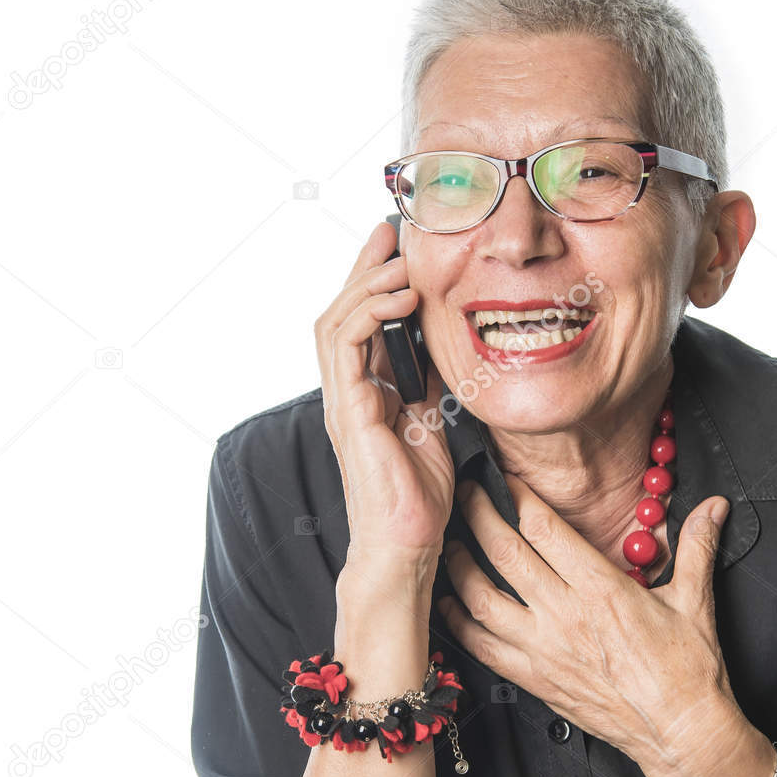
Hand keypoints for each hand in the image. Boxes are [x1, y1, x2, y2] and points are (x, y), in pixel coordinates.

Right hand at [315, 221, 453, 564]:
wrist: (408, 543)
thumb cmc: (419, 494)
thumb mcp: (433, 420)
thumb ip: (429, 382)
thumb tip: (443, 342)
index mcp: (363, 391)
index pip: (358, 321)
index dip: (372, 279)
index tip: (395, 244)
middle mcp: (345, 392)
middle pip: (339, 311)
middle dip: (364, 268)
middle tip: (390, 233)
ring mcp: (343, 402)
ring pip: (334, 322)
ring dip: (366, 286)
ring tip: (400, 265)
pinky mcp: (350, 413)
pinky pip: (345, 349)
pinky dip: (368, 317)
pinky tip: (399, 303)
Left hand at [436, 473, 769, 776]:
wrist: (681, 733)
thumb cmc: (689, 671)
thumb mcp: (696, 600)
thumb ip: (697, 546)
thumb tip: (714, 506)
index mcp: (601, 589)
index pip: (545, 528)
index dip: (518, 496)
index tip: (505, 479)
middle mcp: (565, 616)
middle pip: (505, 553)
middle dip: (478, 516)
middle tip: (466, 494)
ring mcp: (545, 649)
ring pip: (482, 599)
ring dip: (461, 567)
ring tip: (452, 544)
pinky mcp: (535, 679)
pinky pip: (483, 648)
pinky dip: (459, 624)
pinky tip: (449, 606)